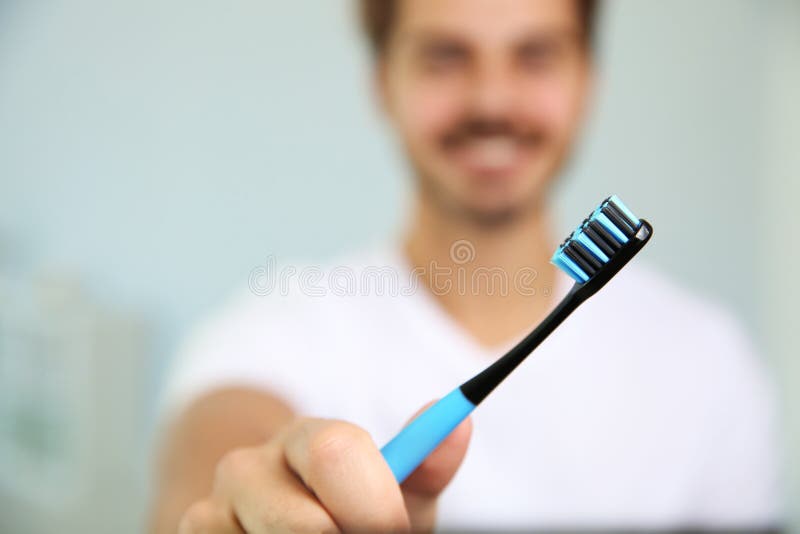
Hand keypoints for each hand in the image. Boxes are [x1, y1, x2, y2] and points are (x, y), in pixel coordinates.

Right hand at [178, 405, 471, 532]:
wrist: (267, 524)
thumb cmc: (347, 512)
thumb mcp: (390, 491)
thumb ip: (424, 464)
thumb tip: (460, 422)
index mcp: (304, 439)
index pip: (337, 453)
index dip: (375, 507)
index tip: (397, 531)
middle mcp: (245, 467)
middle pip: (303, 523)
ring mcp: (207, 512)